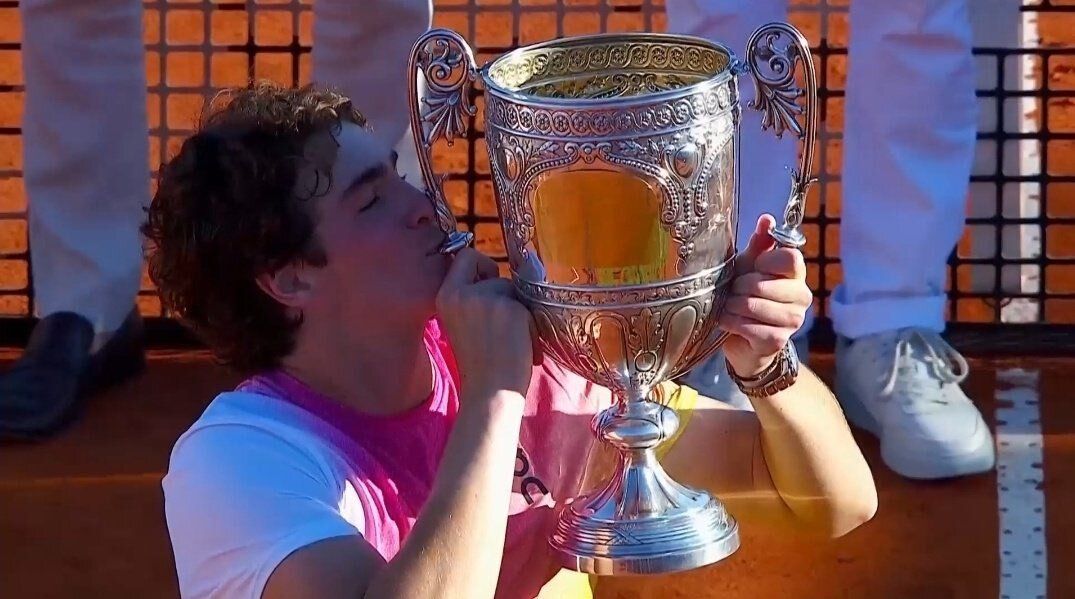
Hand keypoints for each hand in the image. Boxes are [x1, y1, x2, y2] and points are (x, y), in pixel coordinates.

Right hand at [436, 248, 535, 398]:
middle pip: (494, 271)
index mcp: (445, 296)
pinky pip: (528, 305)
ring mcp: (486, 298)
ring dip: (519, 311)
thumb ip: (474, 297)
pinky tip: (523, 347)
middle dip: (504, 292)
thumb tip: (506, 269)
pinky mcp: (510, 308)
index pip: (464, 256)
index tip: (488, 285)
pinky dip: (531, 326)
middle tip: (503, 324)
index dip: (481, 266)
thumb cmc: (481, 363)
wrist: (491, 391)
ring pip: (512, 288)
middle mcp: (462, 293)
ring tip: (513, 340)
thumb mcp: (463, 322)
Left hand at [718, 215, 812, 377]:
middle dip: (739, 287)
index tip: (751, 268)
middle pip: (765, 284)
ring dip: (732, 306)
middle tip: (731, 291)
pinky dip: (732, 323)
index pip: (790, 258)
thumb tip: (767, 219)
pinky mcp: (777, 340)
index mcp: (796, 274)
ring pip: (754, 306)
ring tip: (727, 306)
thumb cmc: (745, 297)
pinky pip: (749, 327)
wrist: (741, 340)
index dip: (764, 262)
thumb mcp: (748, 266)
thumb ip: (759, 244)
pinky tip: (727, 321)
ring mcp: (792, 320)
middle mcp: (801, 296)